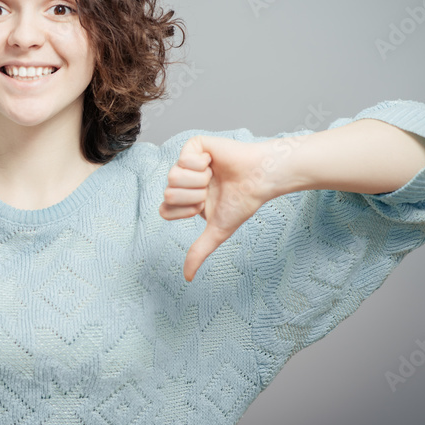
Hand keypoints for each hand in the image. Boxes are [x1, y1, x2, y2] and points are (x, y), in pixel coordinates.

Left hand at [159, 135, 277, 281]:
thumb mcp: (217, 231)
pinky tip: (214, 162)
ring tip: (214, 176)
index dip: (186, 210)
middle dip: (194, 195)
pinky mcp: (193, 145)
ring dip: (199, 180)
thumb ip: (199, 252)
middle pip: (167, 193)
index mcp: (183, 199)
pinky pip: (183, 159)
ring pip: (173, 176)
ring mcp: (185, 162)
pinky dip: (202, 164)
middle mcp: (181, 181)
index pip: (164, 209)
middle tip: (212, 189)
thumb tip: (187, 278)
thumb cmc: (242, 202)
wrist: (260, 178)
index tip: (204, 206)